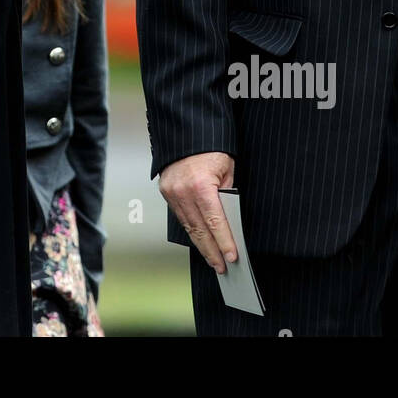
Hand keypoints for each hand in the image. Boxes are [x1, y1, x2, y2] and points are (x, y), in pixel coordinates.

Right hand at [159, 151, 236, 272]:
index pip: (215, 222)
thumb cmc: (210, 147)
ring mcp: (171, 192)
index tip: (232, 257)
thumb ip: (226, 194)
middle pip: (200, 230)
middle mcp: (182, 191)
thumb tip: (228, 218)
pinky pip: (180, 216)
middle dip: (212, 251)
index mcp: (200, 185)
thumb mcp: (227, 169)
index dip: (224, 242)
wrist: (186, 130)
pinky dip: (190, 230)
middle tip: (222, 267)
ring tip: (212, 259)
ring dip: (201, 245)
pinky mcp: (165, 191)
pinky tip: (199, 239)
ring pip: (188, 226)